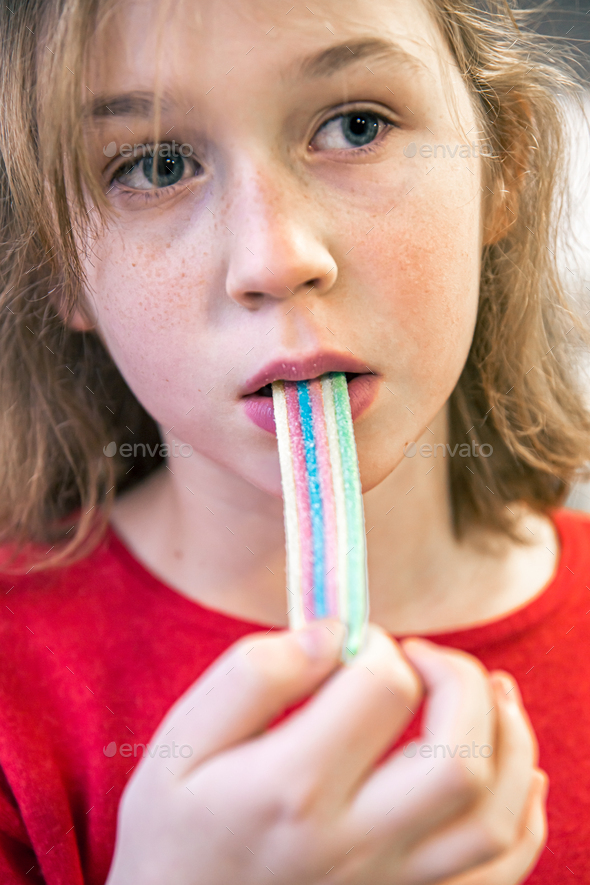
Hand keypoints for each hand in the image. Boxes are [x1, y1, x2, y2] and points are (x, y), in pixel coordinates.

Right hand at [105, 622, 546, 884]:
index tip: (352, 641)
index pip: (380, 691)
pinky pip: (498, 871)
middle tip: (423, 657)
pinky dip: (523, 813)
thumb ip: (251, 677)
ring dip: (509, 737)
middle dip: (461, 682)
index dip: (374, 644)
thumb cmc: (172, 835)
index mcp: (291, 790)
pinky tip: (515, 769)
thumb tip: (329, 635)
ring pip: (492, 814)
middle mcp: (354, 844)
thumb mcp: (179, 744)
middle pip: (458, 759)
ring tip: (488, 691)